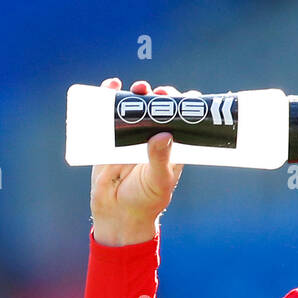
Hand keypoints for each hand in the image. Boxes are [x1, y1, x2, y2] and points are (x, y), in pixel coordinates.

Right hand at [90, 77, 191, 245]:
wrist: (117, 213)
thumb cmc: (146, 201)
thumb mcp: (158, 181)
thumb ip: (161, 160)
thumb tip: (164, 134)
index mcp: (172, 148)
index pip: (182, 121)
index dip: (185, 108)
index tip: (187, 98)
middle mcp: (153, 137)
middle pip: (159, 108)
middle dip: (161, 96)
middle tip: (160, 93)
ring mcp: (132, 135)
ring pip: (136, 106)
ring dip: (139, 92)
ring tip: (140, 88)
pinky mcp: (110, 135)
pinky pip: (109, 111)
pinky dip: (110, 94)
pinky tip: (112, 84)